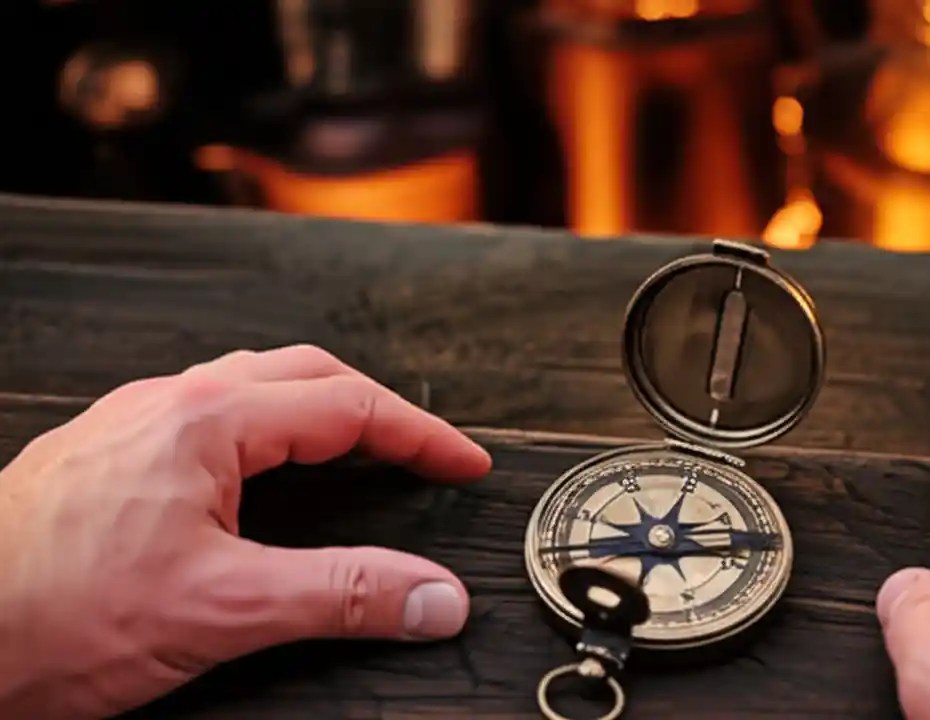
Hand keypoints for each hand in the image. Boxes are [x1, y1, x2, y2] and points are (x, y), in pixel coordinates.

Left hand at [0, 345, 491, 718]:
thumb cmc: (46, 615)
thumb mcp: (222, 611)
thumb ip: (342, 596)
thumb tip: (431, 597)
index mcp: (206, 421)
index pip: (348, 406)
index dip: (421, 435)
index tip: (463, 463)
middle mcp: (167, 405)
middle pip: (306, 376)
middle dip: (378, 410)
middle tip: (422, 452)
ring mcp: (131, 425)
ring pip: (251, 387)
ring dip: (318, 410)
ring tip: (355, 450)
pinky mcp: (106, 456)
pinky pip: (208, 413)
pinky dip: (266, 430)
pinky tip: (259, 473)